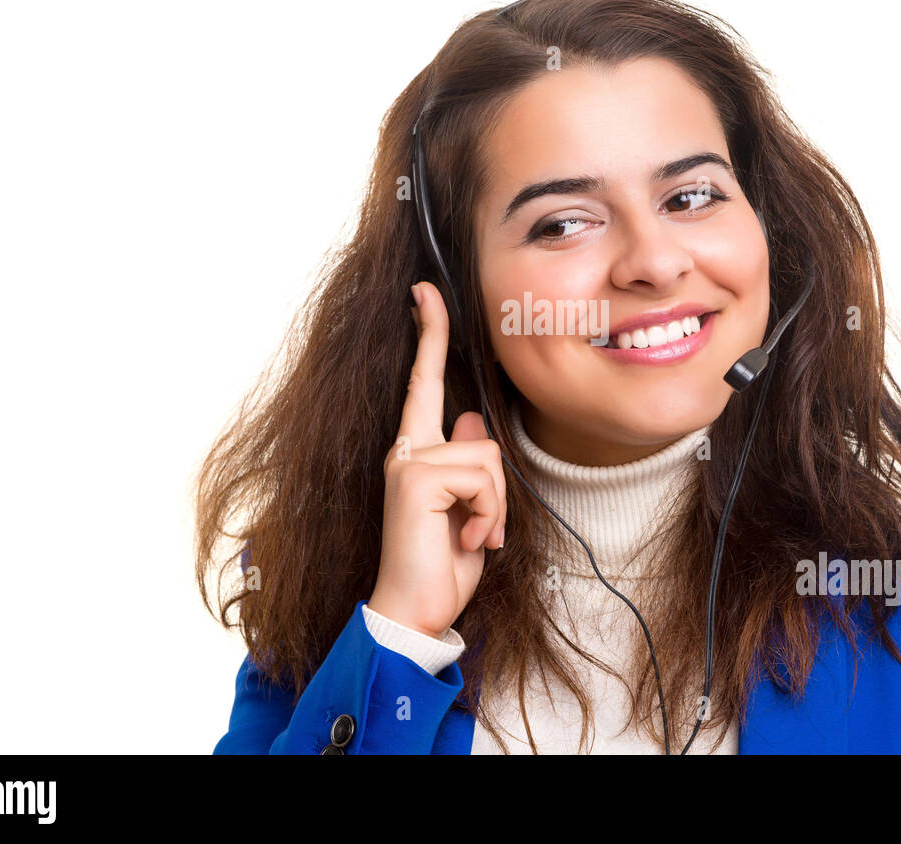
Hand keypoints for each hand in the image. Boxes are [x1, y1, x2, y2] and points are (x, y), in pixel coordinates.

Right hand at [367, 281, 505, 638]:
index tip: (425, 291)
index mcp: (416, 452)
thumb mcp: (467, 509)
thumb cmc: (440, 564)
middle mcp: (406, 449)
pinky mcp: (416, 476)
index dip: (428, 333)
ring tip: (471, 539)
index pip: (423, 381)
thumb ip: (466, 465)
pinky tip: (464, 541)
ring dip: (494, 507)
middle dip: (493, 490)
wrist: (414, 610)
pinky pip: (483, 476)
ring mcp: (408, 460)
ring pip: (487, 456)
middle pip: (478, 431)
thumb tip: (471, 423)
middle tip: (476, 534)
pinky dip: (487, 514)